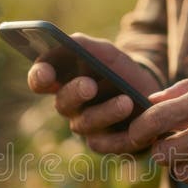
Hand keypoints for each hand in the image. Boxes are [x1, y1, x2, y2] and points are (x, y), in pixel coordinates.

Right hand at [26, 33, 160, 152]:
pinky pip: (108, 146)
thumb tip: (70, 42)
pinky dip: (122, 137)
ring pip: (87, 124)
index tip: (47, 73)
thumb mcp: (107, 53)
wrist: (148, 91)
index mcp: (62, 81)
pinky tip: (136, 126)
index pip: (40, 80)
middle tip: (90, 86)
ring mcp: (86, 127)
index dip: (39, 77)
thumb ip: (86, 46)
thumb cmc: (119, 70)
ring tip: (126, 101)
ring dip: (106, 112)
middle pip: (62, 104)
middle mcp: (70, 106)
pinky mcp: (106, 144)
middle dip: (75, 93)